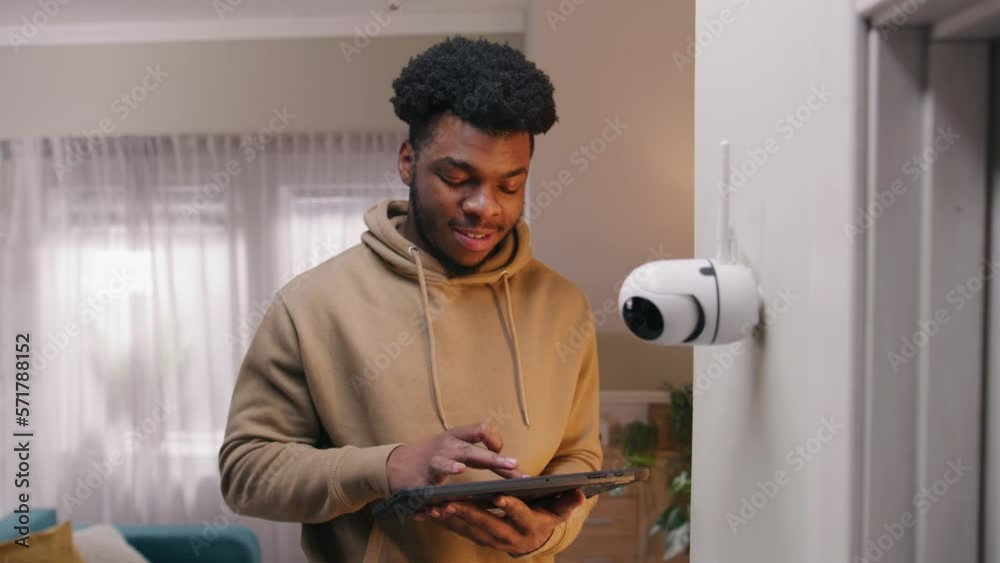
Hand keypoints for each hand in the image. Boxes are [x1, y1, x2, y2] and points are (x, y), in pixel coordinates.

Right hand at [386, 422, 524, 492]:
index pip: (481, 430)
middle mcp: (447, 444)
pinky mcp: (422, 474)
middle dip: (495, 460)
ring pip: (456, 457)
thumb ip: (475, 454)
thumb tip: (507, 465)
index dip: (495, 440)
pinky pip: (434, 473)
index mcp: (456, 437)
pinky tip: (451, 474)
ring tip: (477, 465)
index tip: (506, 458)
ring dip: (469, 462)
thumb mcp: (451, 448)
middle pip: (474, 449)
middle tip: (514, 466)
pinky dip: (443, 473)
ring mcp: (434, 458)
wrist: (394, 465)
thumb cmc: (430, 457)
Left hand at [415, 490, 585, 555]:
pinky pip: (456, 529)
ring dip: (448, 519)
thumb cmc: (545, 517)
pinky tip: (423, 513)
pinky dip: (440, 521)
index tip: (500, 495)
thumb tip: (581, 493)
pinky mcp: (475, 536)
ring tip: (431, 507)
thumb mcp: (558, 510)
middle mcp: (506, 536)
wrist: (533, 539)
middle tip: (450, 501)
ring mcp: (488, 538)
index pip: (519, 515)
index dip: (510, 506)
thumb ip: (567, 502)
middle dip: (467, 513)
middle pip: (485, 524)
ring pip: (466, 528)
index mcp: (527, 526)